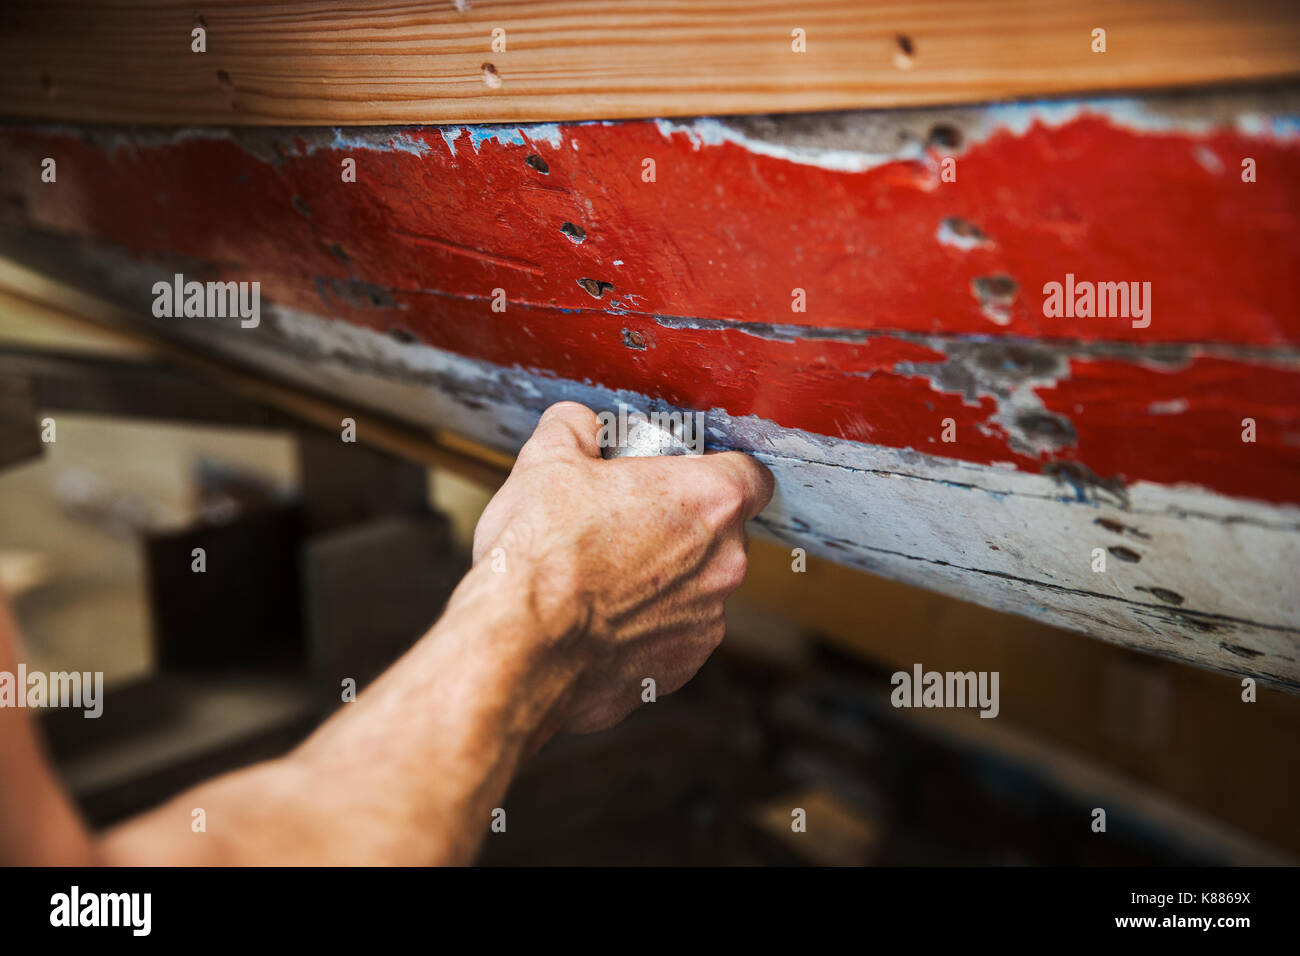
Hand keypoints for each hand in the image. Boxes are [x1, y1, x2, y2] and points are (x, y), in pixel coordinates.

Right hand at [471, 401, 773, 734]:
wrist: (520, 649)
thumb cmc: (542, 555)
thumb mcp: (547, 461)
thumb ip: (576, 428)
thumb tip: (579, 425)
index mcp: (710, 500)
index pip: (751, 475)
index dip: (715, 472)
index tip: (680, 476)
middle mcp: (725, 563)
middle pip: (722, 534)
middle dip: (681, 528)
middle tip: (625, 524)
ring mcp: (707, 620)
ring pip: (698, 588)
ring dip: (663, 580)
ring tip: (601, 578)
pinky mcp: (682, 666)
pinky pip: (674, 634)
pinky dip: (646, 627)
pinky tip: (598, 620)